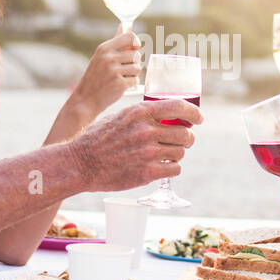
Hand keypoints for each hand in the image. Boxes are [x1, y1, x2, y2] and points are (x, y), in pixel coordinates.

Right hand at [68, 98, 201, 190]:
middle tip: (182, 142)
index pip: (178, 107)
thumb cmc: (98, 139)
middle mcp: (146, 130)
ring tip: (165, 155)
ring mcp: (147, 152)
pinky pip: (175, 169)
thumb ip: (141, 115)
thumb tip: (165, 114)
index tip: (199, 119)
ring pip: (181, 152)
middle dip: (187, 138)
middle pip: (185, 133)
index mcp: (139, 113)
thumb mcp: (119, 116)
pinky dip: (172, 168)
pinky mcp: (147, 172)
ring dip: (177, 154)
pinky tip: (162, 167)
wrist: (80, 163)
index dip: (194, 113)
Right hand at [71, 31, 141, 115]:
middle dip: (132, 63)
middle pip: (136, 55)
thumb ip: (115, 42)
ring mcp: (114, 71)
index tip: (134, 49)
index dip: (136, 43)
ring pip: (138, 68)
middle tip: (121, 70)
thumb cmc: (95, 77)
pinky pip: (136, 81)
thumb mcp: (101, 57)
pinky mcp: (119, 84)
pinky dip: (131, 85)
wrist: (85, 100)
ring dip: (132, 75)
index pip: (130, 37)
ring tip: (120, 78)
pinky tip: (120, 86)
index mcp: (104, 48)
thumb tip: (125, 25)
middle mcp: (109, 58)